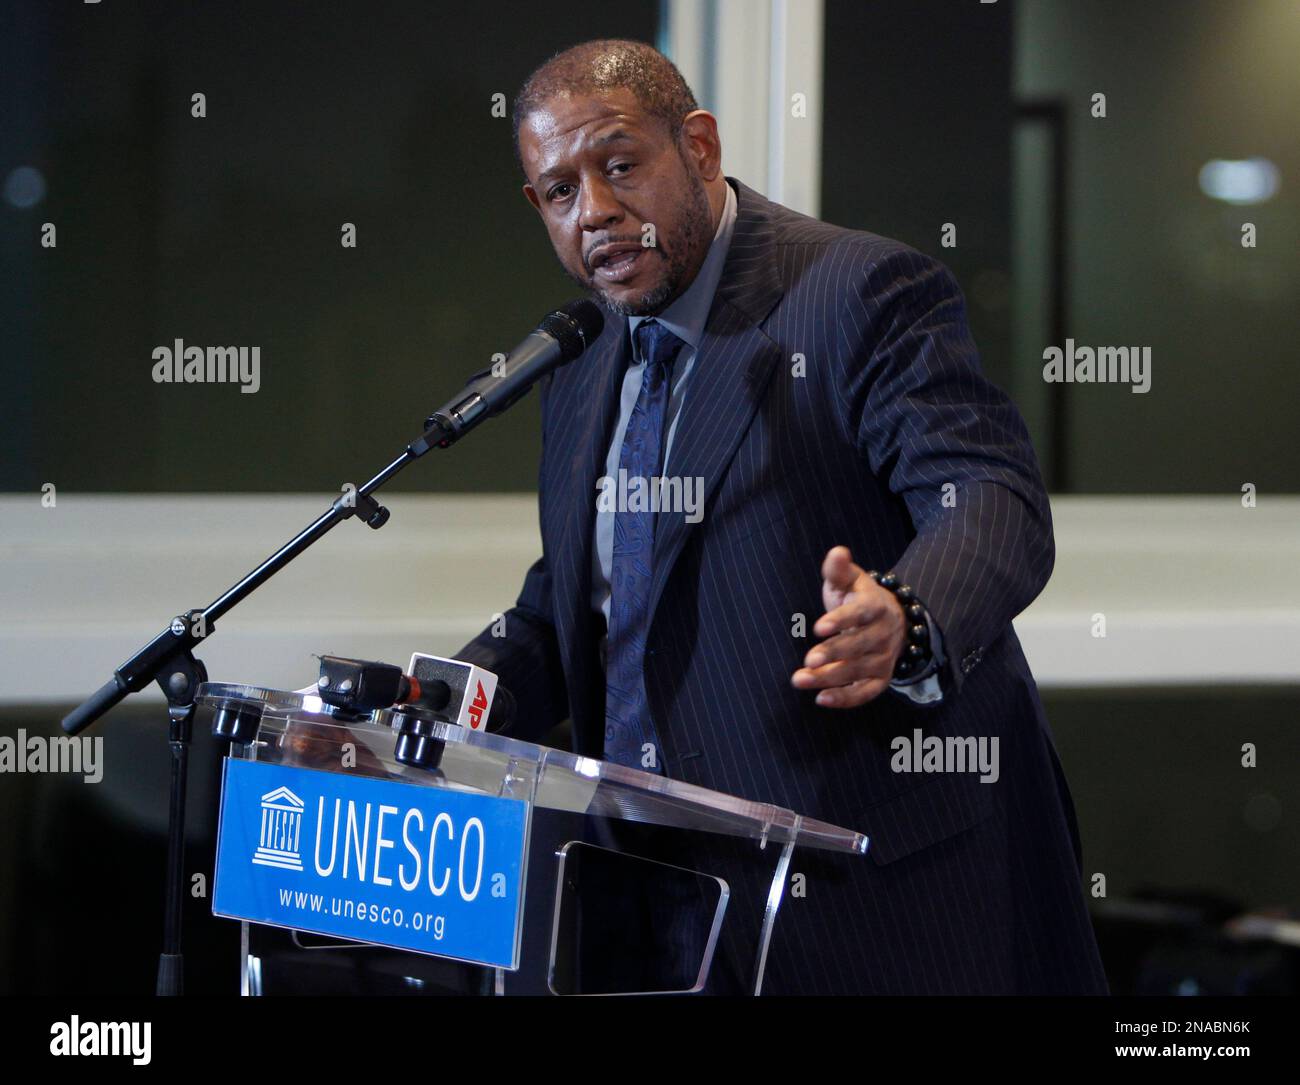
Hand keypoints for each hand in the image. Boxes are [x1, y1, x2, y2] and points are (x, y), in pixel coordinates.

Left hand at [791, 545, 904, 707]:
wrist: (890, 619)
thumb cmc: (858, 597)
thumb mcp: (850, 580)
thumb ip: (838, 569)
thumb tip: (837, 552)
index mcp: (876, 606)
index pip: (861, 614)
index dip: (841, 620)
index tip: (818, 627)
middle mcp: (883, 634)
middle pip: (859, 645)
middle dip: (833, 653)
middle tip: (808, 660)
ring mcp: (884, 658)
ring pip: (859, 671)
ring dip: (830, 678)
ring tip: (800, 679)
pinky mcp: (880, 678)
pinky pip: (866, 692)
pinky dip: (846, 699)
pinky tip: (821, 699)